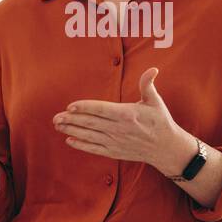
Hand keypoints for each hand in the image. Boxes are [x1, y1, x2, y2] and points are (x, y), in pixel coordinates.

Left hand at [54, 67, 195, 175]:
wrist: (166, 148)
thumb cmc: (160, 121)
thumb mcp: (155, 101)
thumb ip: (148, 85)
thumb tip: (153, 69)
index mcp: (127, 114)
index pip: (102, 109)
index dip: (85, 107)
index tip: (70, 106)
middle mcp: (119, 129)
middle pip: (91, 123)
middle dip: (72, 119)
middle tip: (55, 117)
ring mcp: (116, 141)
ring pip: (90, 135)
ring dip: (72, 130)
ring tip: (58, 125)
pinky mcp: (115, 151)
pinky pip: (95, 148)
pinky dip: (82, 145)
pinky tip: (69, 140)